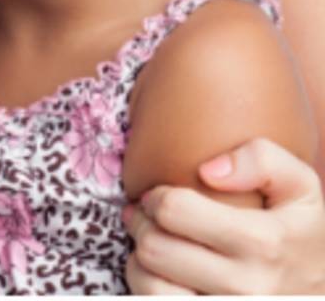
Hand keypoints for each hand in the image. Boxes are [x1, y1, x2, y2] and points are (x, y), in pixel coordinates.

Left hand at [124, 137, 324, 293]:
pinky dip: (147, 285)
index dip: (157, 197)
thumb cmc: (300, 233)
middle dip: (142, 224)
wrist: (319, 288)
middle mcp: (247, 285)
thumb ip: (262, 159)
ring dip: (140, 258)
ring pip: (148, 282)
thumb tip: (208, 170)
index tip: (161, 195)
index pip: (176, 210)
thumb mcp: (301, 187)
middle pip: (155, 247)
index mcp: (265, 242)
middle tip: (147, 216)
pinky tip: (161, 272)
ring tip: (154, 243)